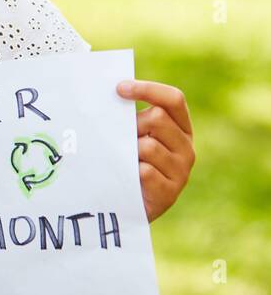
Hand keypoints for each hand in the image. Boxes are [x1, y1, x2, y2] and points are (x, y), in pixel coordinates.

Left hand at [117, 79, 194, 222]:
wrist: (126, 207)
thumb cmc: (126, 164)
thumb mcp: (131, 137)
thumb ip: (129, 119)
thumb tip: (108, 94)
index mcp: (180, 128)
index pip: (173, 100)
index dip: (148, 90)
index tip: (119, 88)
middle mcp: (186, 147)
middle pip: (157, 118)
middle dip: (132, 125)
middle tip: (119, 139)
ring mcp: (181, 171)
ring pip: (148, 146)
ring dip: (128, 151)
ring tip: (123, 162)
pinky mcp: (170, 193)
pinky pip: (145, 171)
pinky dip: (130, 173)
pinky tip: (127, 179)